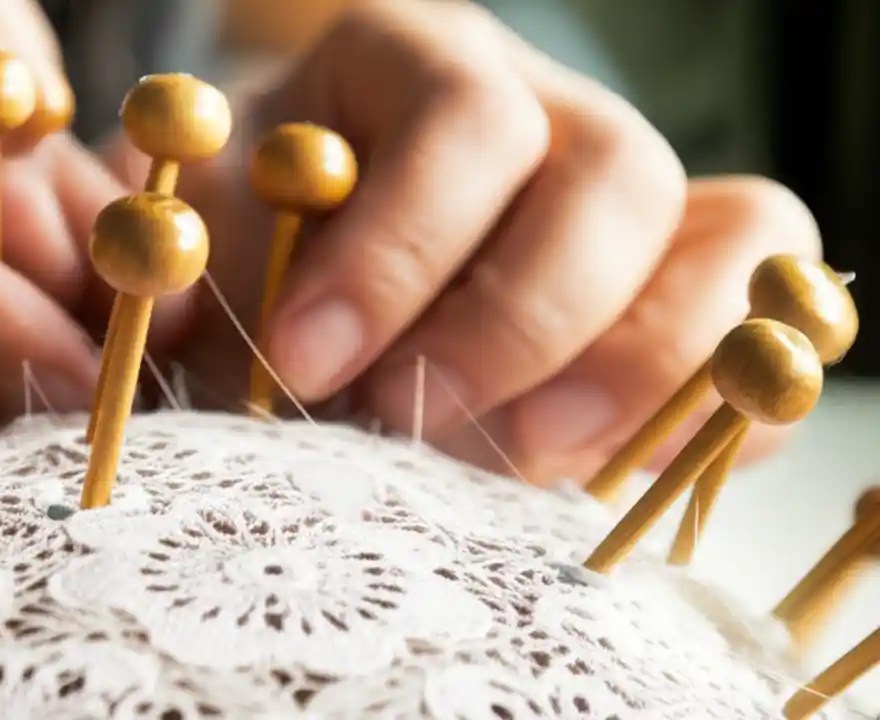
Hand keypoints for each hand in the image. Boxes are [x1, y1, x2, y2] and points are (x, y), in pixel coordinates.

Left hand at [146, 0, 819, 483]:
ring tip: (527, 463)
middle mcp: (546, 112)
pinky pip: (753, 311)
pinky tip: (605, 465)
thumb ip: (188, 267)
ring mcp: (630, 196)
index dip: (397, 247)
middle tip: (421, 424)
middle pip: (612, 175)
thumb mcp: (204, 238)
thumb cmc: (253, 238)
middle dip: (518, 319)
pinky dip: (707, 397)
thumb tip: (176, 317)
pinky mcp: (678, 277)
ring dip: (640, 366)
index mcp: (418, 63)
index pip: (463, 118)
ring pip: (724, 237)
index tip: (305, 361)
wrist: (310, 260)